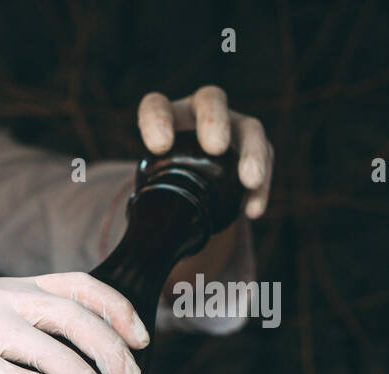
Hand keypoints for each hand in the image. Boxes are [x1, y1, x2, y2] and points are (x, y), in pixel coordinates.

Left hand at [137, 86, 272, 218]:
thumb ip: (139, 207)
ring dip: (251, 153)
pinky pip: (266, 160)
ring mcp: (233, 127)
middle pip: (210, 101)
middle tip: (215, 147)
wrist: (190, 195)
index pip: (156, 106)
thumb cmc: (161, 189)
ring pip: (249, 127)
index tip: (159, 146)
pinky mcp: (256, 147)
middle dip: (214, 121)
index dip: (156, 120)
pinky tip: (253, 210)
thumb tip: (121, 258)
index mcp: (165, 118)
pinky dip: (262, 187)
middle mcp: (200, 114)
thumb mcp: (147, 191)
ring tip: (249, 181)